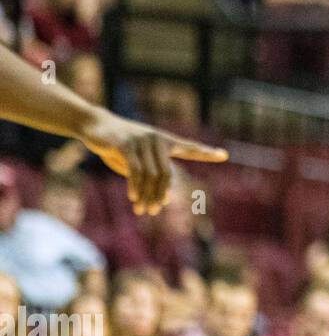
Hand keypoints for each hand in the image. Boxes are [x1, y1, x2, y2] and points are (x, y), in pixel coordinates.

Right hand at [75, 106, 227, 214]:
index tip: (225, 155)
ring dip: (146, 195)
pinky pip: (135, 169)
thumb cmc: (119, 144)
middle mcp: (158, 139)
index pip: (190, 148)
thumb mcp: (137, 159)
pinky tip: (134, 197)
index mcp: (165, 141)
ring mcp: (142, 140)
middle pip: (166, 173)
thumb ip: (151, 174)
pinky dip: (135, 186)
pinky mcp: (126, 144)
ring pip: (150, 175)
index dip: (206, 153)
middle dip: (160, 194)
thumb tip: (164, 196)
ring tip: (142, 209)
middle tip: (155, 210)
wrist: (95, 125)